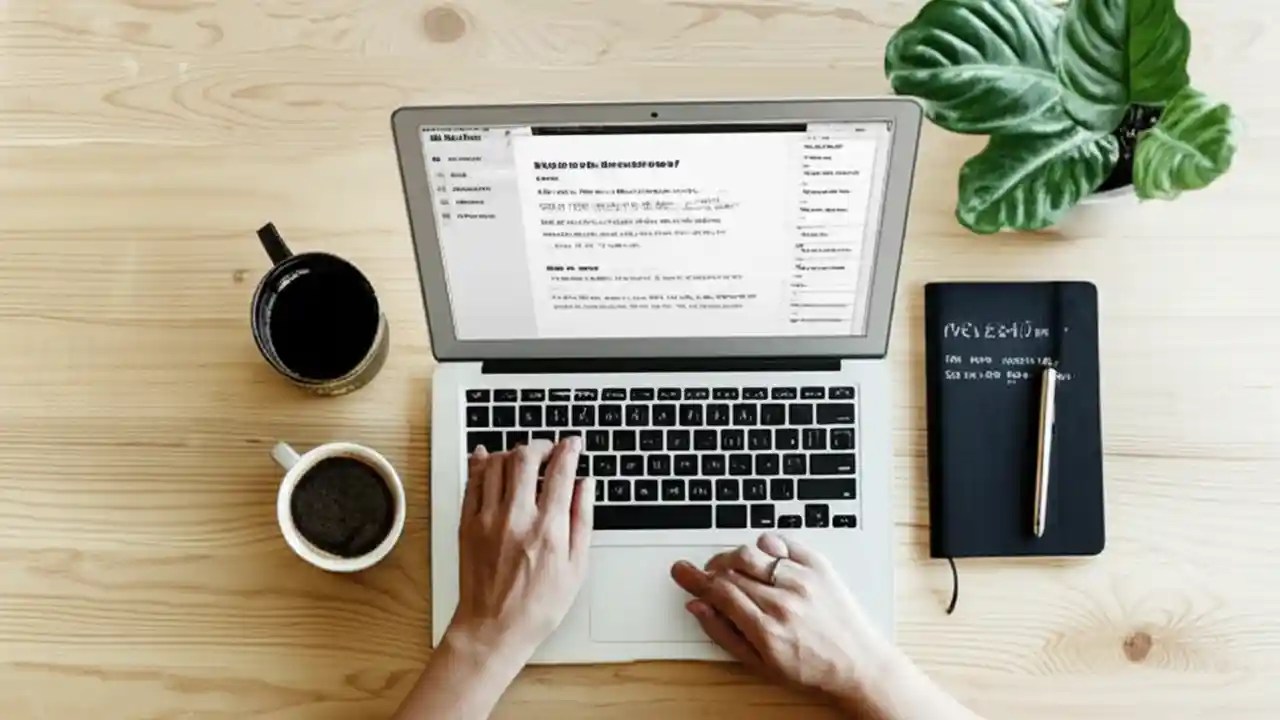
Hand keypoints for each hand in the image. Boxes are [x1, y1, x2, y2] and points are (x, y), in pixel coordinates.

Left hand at [447, 437, 592, 663]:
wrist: (493, 628)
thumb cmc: (537, 605)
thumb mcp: (576, 567)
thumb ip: (582, 519)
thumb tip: (586, 485)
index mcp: (548, 528)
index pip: (561, 472)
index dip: (569, 450)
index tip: (573, 443)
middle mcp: (516, 518)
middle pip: (526, 457)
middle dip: (541, 445)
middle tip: (549, 449)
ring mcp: (488, 519)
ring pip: (498, 464)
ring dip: (514, 453)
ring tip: (524, 459)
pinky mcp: (467, 525)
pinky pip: (472, 482)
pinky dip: (481, 463)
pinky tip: (489, 458)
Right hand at [670, 533, 894, 701]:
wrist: (858, 665)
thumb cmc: (811, 669)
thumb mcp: (760, 664)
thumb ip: (724, 634)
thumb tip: (698, 607)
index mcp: (766, 629)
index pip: (718, 592)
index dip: (694, 579)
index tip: (681, 572)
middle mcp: (783, 601)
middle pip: (731, 570)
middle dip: (711, 569)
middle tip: (706, 574)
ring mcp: (803, 581)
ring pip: (752, 553)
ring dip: (734, 556)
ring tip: (732, 567)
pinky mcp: (819, 567)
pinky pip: (782, 543)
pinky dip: (766, 545)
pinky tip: (763, 558)